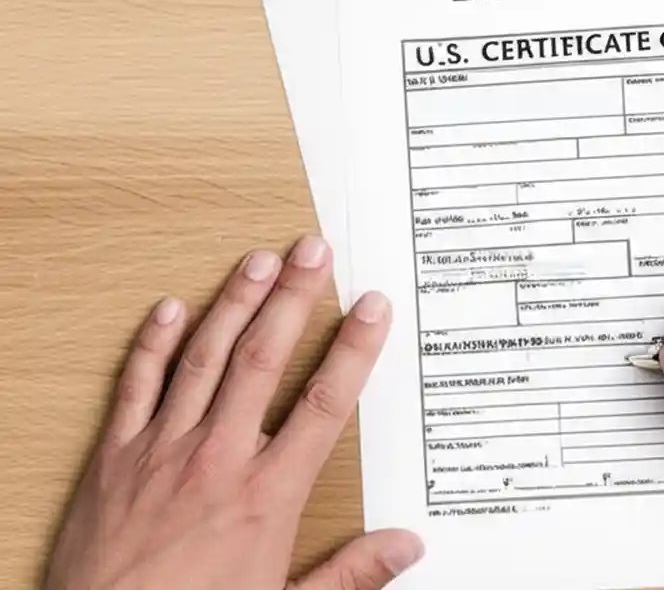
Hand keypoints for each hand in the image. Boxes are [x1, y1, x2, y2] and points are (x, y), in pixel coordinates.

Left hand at [46, 236, 422, 589]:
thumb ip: (351, 575)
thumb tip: (406, 546)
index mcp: (266, 495)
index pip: (322, 404)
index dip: (352, 349)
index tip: (371, 307)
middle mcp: (217, 459)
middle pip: (264, 359)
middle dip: (293, 298)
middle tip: (312, 250)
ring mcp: (162, 451)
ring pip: (204, 358)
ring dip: (233, 303)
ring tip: (257, 260)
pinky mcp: (114, 459)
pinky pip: (136, 386)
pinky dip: (152, 344)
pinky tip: (169, 308)